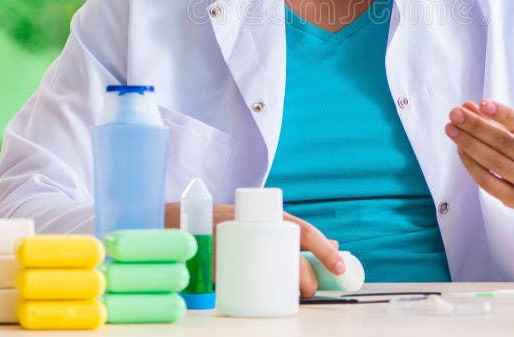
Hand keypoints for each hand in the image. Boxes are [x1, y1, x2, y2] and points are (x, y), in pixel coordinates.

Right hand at [165, 202, 343, 296]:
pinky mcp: (216, 264)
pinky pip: (243, 283)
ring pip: (271, 272)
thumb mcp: (258, 221)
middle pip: (289, 255)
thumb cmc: (223, 223)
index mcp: (266, 215)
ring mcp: (234, 244)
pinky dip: (257, 293)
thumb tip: (332, 244)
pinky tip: (261, 298)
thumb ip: (290, 232)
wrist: (174, 222)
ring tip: (289, 295)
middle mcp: (253, 227)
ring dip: (286, 288)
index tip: (340, 266)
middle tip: (309, 289)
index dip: (324, 249)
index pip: (303, 230)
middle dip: (305, 278)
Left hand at [444, 99, 513, 208]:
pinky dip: (470, 163)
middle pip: (505, 143)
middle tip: (455, 113)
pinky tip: (460, 149)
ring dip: (467, 143)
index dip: (505, 114)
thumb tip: (467, 106)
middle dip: (476, 126)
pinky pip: (487, 181)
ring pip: (493, 162)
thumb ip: (496, 119)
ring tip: (451, 128)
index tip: (482, 103)